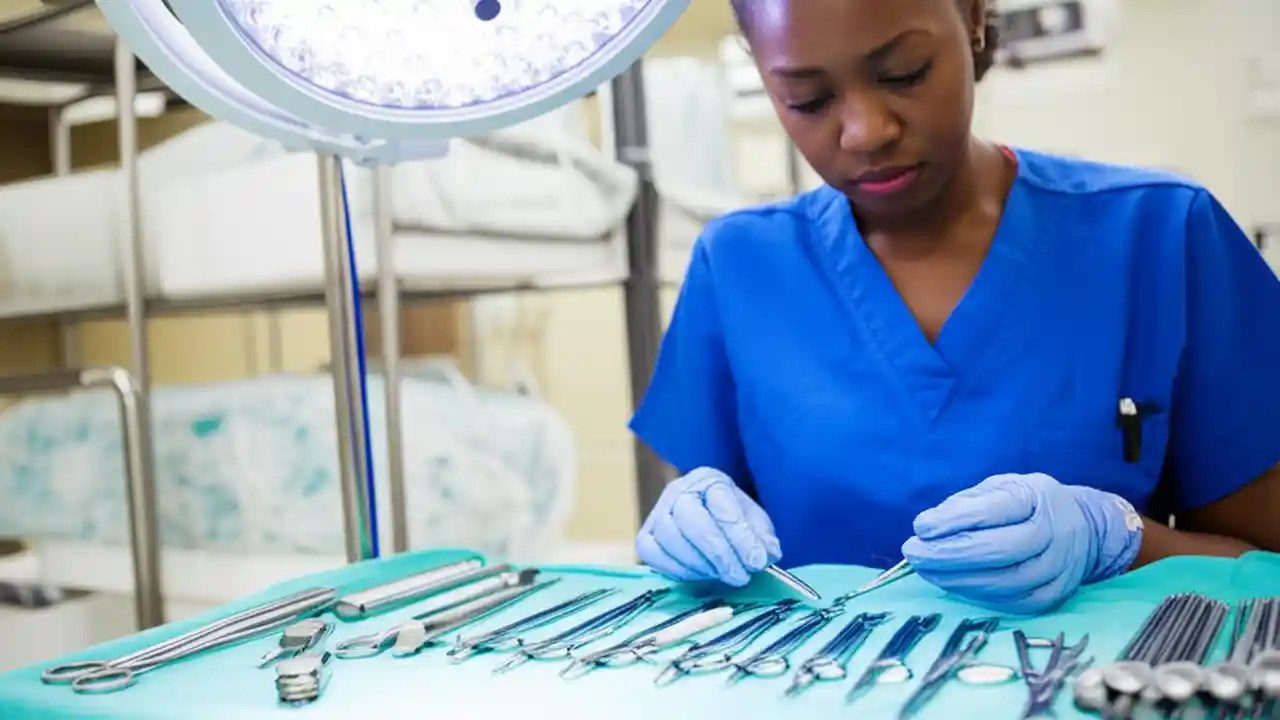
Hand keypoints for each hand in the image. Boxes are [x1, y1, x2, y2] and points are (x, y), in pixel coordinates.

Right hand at [636, 467, 782, 586]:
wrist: (707, 520)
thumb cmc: (731, 520)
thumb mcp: (754, 522)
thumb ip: (761, 537)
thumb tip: (765, 555)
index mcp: (709, 480)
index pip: (721, 502)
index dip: (740, 535)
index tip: (757, 561)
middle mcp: (677, 491)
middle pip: (690, 517)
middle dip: (718, 552)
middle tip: (740, 576)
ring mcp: (657, 513)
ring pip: (670, 537)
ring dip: (700, 564)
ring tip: (724, 576)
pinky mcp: (645, 537)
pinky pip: (653, 555)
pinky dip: (678, 570)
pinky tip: (701, 575)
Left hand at [901, 473, 1143, 614]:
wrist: (1083, 530)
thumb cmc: (1027, 505)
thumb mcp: (1001, 488)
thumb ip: (966, 503)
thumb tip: (928, 526)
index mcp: (1038, 497)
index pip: (994, 510)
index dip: (954, 520)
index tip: (920, 526)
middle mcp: (1054, 533)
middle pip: (1000, 550)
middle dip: (950, 555)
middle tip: (913, 553)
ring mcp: (1058, 569)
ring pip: (1005, 582)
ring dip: (957, 579)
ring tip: (925, 570)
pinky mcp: (1053, 597)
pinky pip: (1011, 602)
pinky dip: (976, 595)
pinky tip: (952, 584)